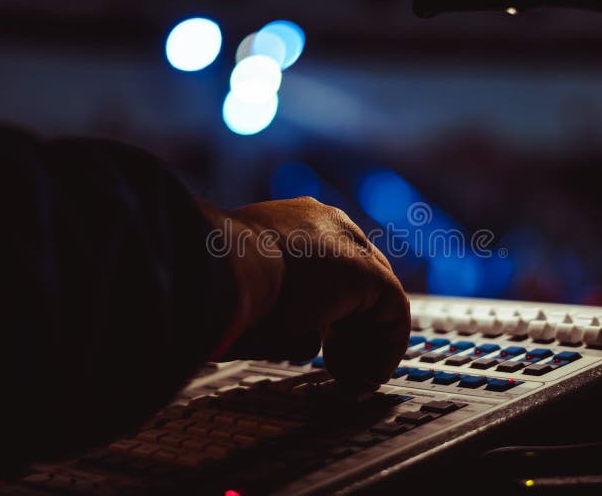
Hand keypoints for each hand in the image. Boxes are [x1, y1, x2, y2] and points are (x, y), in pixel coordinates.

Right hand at [204, 196, 409, 390]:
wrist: (214, 268)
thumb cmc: (209, 285)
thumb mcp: (236, 292)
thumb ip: (267, 308)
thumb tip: (291, 339)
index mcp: (288, 223)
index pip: (324, 265)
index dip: (325, 310)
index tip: (313, 344)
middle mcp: (321, 224)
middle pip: (355, 282)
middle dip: (347, 327)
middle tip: (334, 366)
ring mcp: (346, 244)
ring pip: (375, 299)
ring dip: (364, 343)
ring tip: (348, 379)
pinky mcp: (366, 272)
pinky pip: (392, 314)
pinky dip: (384, 350)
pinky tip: (364, 377)